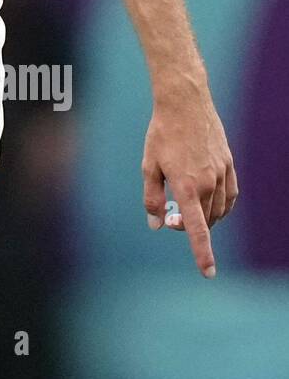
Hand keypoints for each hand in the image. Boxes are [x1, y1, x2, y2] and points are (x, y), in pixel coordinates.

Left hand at [142, 89, 237, 277]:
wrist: (185, 104)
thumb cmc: (162, 134)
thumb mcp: (148, 166)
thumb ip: (151, 198)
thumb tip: (155, 224)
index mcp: (186, 186)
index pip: (197, 229)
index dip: (203, 254)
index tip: (209, 274)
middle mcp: (208, 183)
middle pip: (205, 221)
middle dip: (188, 226)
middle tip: (170, 218)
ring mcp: (222, 174)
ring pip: (219, 210)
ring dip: (205, 216)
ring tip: (186, 206)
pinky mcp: (229, 165)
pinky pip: (230, 196)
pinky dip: (221, 205)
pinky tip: (210, 201)